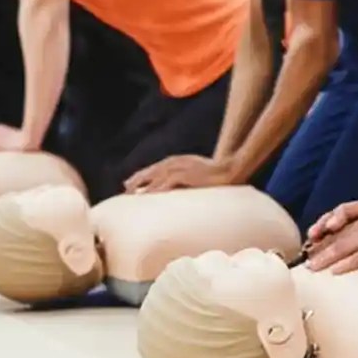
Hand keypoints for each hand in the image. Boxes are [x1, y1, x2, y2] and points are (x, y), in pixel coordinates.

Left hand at [123, 155, 237, 193]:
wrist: (231, 171)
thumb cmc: (217, 176)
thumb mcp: (197, 174)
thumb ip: (185, 179)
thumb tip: (175, 189)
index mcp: (178, 161)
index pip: (155, 169)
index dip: (141, 176)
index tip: (129, 185)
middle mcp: (176, 162)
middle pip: (151, 171)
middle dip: (137, 180)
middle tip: (125, 191)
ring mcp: (181, 167)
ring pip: (155, 176)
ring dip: (143, 186)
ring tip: (132, 196)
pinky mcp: (186, 174)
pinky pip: (167, 182)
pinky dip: (157, 189)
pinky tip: (148, 196)